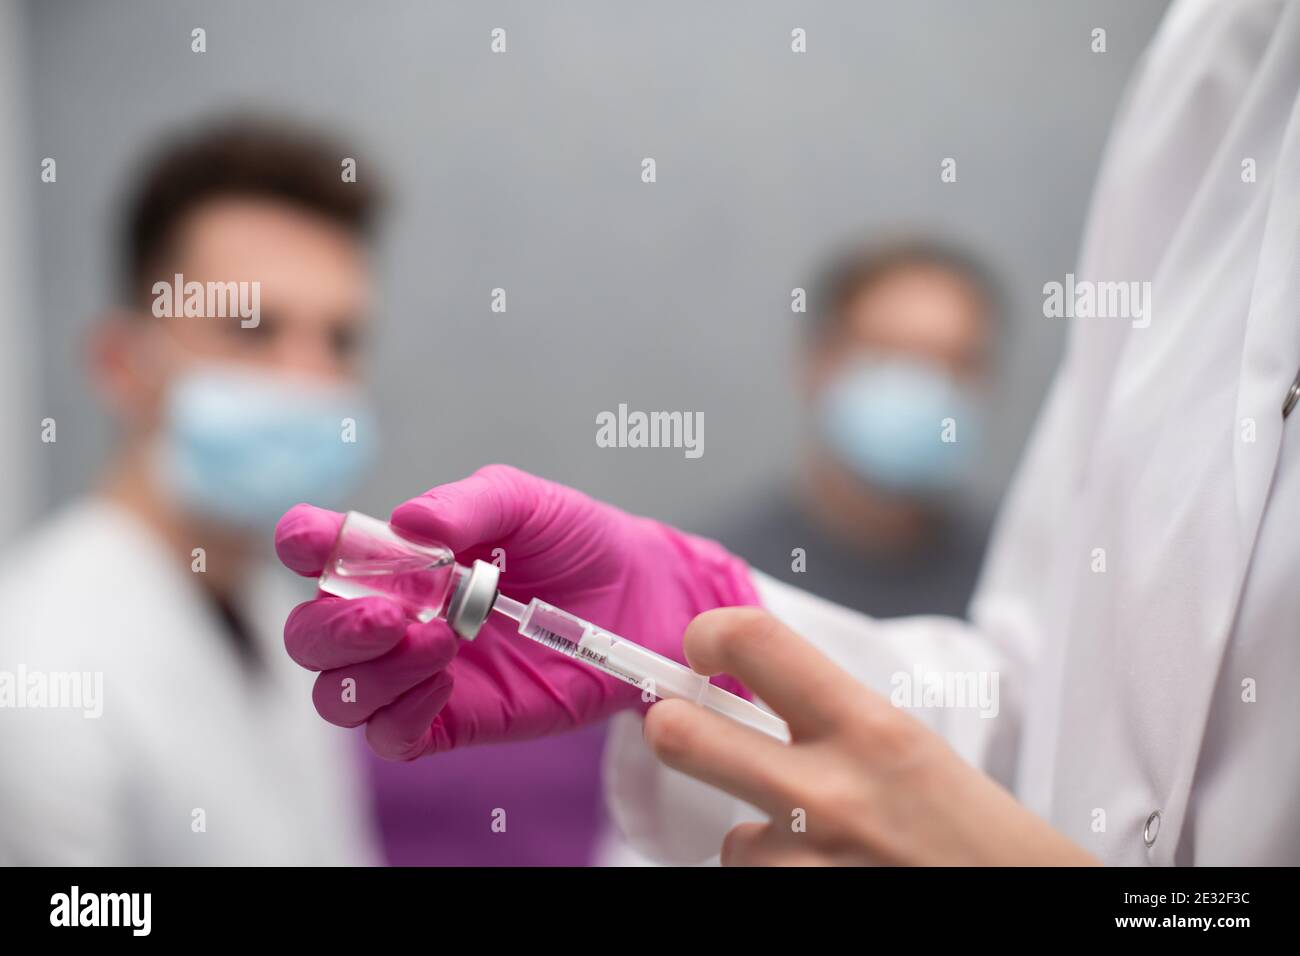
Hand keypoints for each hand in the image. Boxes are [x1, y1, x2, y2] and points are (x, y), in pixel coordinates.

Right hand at [275, 465, 758, 758]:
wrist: (643, 598)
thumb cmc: (578, 541)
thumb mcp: (526, 503)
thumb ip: (466, 505)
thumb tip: (404, 525)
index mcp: (398, 556)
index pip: (319, 552)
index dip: (303, 545)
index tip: (314, 543)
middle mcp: (395, 614)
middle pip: (310, 637)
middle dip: (333, 627)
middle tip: (391, 613)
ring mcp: (419, 672)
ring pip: (340, 694)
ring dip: (370, 671)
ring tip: (440, 639)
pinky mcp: (453, 719)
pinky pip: (391, 737)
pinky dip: (400, 714)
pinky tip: (444, 680)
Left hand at [643, 608, 1096, 865]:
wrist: (1023, 903)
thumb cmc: (973, 835)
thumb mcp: (908, 750)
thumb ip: (830, 719)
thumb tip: (749, 688)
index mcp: (866, 728)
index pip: (754, 641)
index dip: (708, 634)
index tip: (701, 648)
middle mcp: (826, 794)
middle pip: (683, 735)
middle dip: (668, 724)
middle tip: (676, 724)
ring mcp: (804, 864)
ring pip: (731, 840)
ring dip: (764, 842)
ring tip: (829, 850)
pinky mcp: (793, 908)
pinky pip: (752, 885)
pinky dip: (781, 881)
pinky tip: (832, 878)